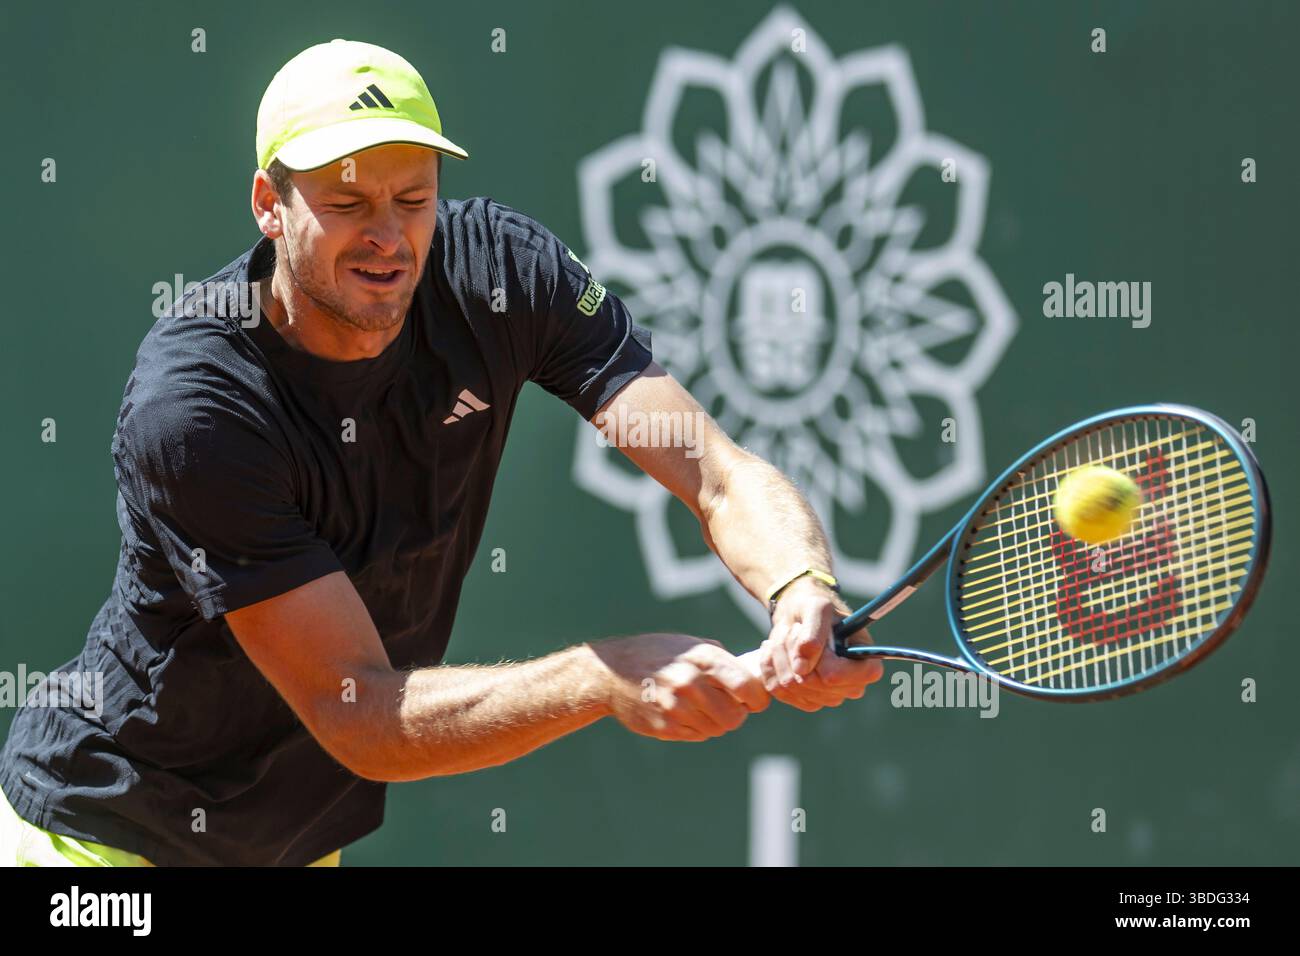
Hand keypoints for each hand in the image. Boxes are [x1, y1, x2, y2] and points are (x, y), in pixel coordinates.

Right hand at [590, 633, 770, 741]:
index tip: (754, 701)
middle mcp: (691, 682)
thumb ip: (722, 660)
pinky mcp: (664, 726)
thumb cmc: (658, 654)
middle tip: (729, 707)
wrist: (612, 673)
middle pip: (735, 717)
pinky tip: (684, 714)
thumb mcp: (690, 645)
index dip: (756, 699)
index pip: (748, 689)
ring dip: (716, 722)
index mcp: (703, 658)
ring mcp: (676, 707)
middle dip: (736, 714)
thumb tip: (755, 674)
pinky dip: (697, 728)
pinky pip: (696, 735)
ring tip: (704, 708)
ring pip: (717, 729)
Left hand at [759, 576, 883, 711]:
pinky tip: (774, 650)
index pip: (838, 677)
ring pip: (791, 687)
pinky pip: (777, 690)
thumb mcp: (817, 607)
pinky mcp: (805, 701)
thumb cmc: (815, 607)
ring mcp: (828, 698)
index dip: (820, 660)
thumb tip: (801, 669)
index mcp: (866, 665)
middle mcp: (851, 687)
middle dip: (794, 651)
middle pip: (811, 683)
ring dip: (780, 655)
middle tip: (793, 629)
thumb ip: (814, 633)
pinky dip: (769, 666)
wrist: (798, 615)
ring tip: (784, 635)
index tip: (814, 639)